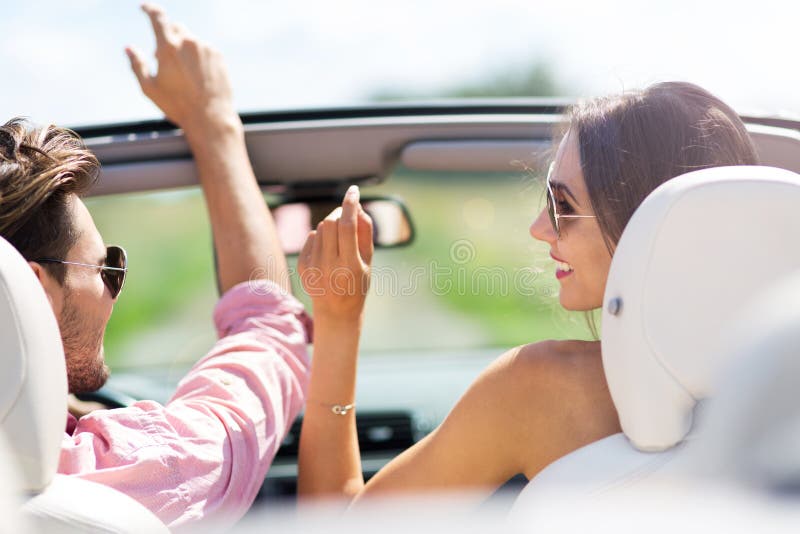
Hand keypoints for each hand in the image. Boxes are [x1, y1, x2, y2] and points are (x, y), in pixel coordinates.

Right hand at [125, 3, 238, 134]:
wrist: (211, 117)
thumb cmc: (177, 105)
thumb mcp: (149, 88)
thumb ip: (137, 65)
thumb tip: (129, 48)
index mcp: (168, 48)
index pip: (158, 17)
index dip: (149, 9)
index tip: (144, 7)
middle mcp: (189, 43)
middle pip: (175, 28)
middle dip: (167, 38)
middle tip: (162, 59)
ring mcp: (206, 48)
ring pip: (191, 40)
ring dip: (183, 49)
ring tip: (183, 74)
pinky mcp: (218, 55)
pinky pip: (204, 49)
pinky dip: (197, 56)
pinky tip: (197, 77)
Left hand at [298, 186, 373, 320]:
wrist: (336, 312)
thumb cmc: (358, 282)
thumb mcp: (368, 260)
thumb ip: (365, 231)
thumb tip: (356, 206)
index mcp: (349, 264)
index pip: (347, 226)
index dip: (350, 204)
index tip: (354, 190)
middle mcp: (329, 265)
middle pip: (330, 222)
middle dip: (340, 214)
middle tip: (347, 217)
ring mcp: (313, 266)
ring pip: (320, 229)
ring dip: (331, 227)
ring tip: (340, 243)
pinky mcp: (303, 267)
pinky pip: (311, 238)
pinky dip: (321, 238)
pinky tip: (328, 253)